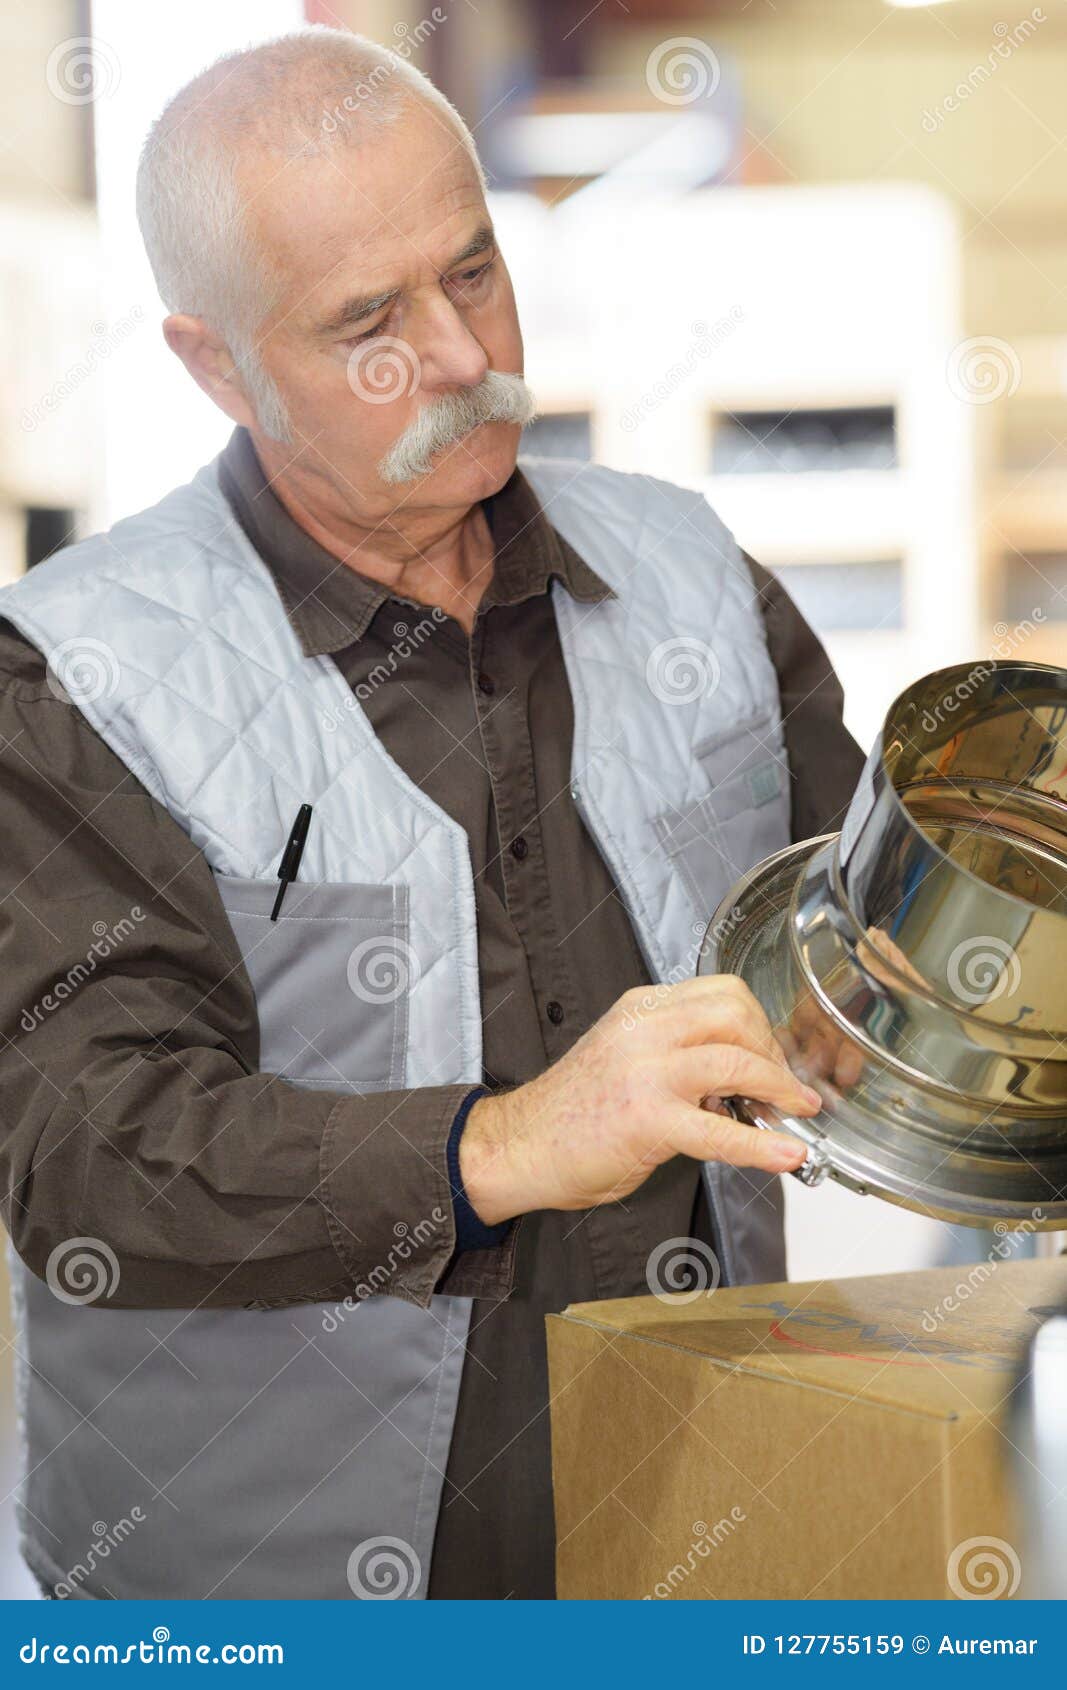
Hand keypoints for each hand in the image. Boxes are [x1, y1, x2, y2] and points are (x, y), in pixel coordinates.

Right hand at [459, 976, 821, 1224]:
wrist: (519, 1146)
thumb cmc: (571, 1112)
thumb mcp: (626, 1057)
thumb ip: (676, 1053)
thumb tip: (738, 1079)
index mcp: (640, 1008)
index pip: (721, 992)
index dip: (759, 1024)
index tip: (772, 1055)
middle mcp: (645, 1029)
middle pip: (737, 1012)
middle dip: (772, 1049)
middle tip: (783, 1085)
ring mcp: (647, 1071)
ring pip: (736, 1059)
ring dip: (779, 1088)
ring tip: (796, 1112)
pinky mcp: (648, 1120)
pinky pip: (720, 1131)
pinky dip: (761, 1145)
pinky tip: (786, 1154)